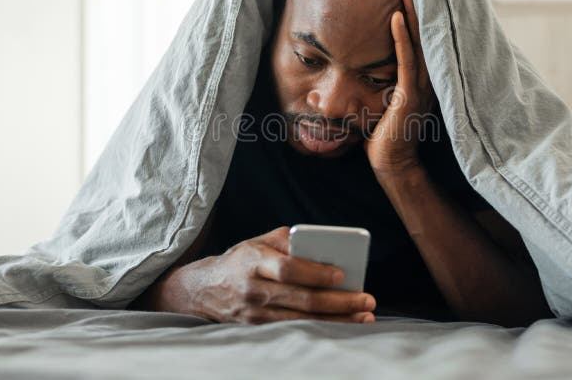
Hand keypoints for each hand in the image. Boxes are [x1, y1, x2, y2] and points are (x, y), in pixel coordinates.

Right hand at [150, 226, 376, 323]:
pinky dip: (321, 329)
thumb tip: (323, 245)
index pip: (288, 268)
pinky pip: (295, 331)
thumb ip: (288, 240)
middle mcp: (253, 289)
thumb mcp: (258, 241)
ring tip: (363, 316)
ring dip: (336, 320)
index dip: (316, 272)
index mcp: (253, 260)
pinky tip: (342, 326)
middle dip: (339, 301)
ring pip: (302, 320)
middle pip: (301, 299)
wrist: (204, 289)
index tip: (342, 274)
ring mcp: (255, 314)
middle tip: (367, 300)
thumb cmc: (241, 260)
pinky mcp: (258, 329)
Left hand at [364, 0, 435, 175]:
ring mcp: (420, 88)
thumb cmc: (384, 135)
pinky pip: (406, 61)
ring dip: (412, 13)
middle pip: (426, 34)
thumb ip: (380, 80)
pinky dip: (402, 39)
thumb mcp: (383, 100)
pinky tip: (396, 18)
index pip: (423, 39)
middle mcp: (426, 79)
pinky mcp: (408, 97)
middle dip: (419, 4)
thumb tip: (360, 64)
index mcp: (421, 79)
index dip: (418, 14)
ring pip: (419, 42)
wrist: (392, 165)